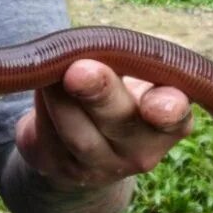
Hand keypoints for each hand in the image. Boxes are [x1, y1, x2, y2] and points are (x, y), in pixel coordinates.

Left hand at [14, 59, 192, 189]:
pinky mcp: (59, 168)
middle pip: (119, 123)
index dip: (168, 110)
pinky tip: (37, 82)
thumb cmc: (114, 90)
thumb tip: (96, 44)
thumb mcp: (132, 70)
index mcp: (168, 120)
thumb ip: (127, 55)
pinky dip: (40, 105)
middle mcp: (139, 151)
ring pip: (77, 134)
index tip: (156, 106)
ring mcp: (99, 166)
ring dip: (59, 98)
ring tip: (49, 68)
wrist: (80, 140)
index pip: (175, 117)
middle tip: (79, 72)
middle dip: (99, 94)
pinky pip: (46, 135)